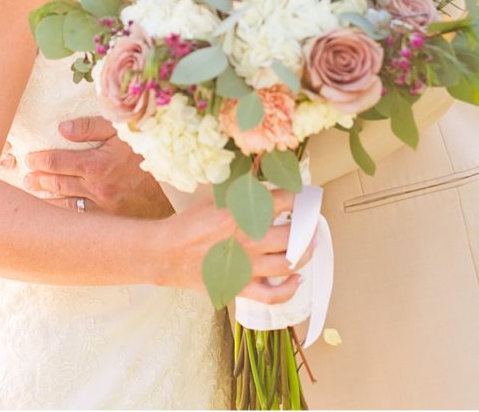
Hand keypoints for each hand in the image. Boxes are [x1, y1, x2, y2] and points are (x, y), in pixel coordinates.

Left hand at [22, 117, 173, 218]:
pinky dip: (65, 214)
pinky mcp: (111, 219)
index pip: (55, 162)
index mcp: (95, 164)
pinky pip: (81, 217)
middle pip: (56, 183)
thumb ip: (91, 127)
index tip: (29, 158)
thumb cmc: (149, 151)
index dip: (39, 160)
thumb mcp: (122, 130)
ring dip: (46, 197)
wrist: (177, 184)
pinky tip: (56, 211)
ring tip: (34, 192)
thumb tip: (62, 129)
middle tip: (26, 175)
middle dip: (38, 178)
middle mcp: (95, 188)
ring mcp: (103, 207)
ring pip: (65, 203)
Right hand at [161, 189, 310, 305]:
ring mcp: (248, 266)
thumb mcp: (215, 198)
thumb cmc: (189, 224)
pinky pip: (274, 295)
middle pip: (294, 233)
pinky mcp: (242, 287)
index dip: (298, 197)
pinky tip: (297, 280)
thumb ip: (240, 194)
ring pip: (290, 262)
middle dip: (308, 226)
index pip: (284, 201)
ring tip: (310, 245)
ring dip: (306, 253)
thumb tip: (261, 183)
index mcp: (243, 213)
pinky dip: (290, 289)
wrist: (167, 253)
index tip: (302, 197)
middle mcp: (250, 240)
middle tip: (311, 222)